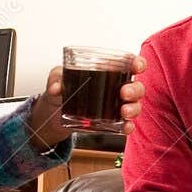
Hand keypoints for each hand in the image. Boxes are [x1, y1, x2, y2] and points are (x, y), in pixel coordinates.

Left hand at [26, 55, 146, 149]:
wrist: (53, 115)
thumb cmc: (61, 90)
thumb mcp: (56, 79)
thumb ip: (56, 78)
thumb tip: (57, 87)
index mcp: (107, 72)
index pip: (128, 64)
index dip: (137, 64)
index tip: (137, 66)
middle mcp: (116, 88)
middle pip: (136, 87)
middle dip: (134, 90)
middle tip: (124, 93)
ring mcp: (116, 106)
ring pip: (135, 105)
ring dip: (134, 108)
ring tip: (124, 112)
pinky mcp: (112, 123)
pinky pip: (125, 125)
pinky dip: (128, 126)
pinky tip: (125, 127)